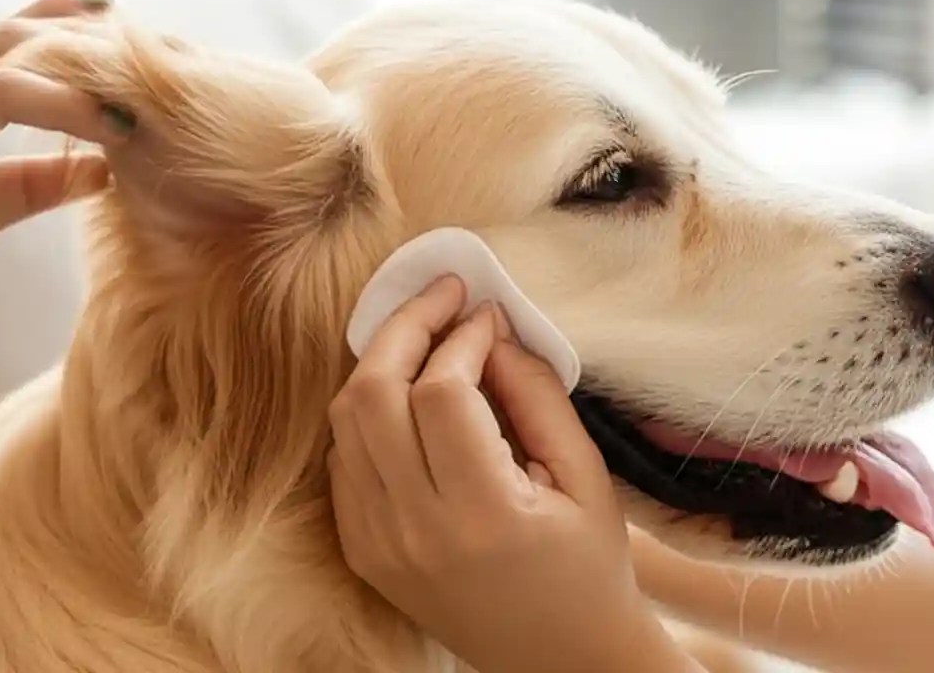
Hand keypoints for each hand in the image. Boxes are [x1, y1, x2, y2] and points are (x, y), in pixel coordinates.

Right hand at [0, 0, 133, 253]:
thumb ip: (36, 182)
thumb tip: (103, 169)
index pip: (10, 41)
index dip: (70, 32)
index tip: (133, 47)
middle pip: (16, 32)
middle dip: (89, 40)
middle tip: (155, 60)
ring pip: (12, 48)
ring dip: (87, 68)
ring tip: (145, 100)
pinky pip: (2, 94)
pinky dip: (65, 104)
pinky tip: (117, 126)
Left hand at [327, 276, 702, 672]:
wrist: (559, 659)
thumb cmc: (588, 566)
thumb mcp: (585, 476)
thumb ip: (538, 397)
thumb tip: (491, 333)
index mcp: (483, 513)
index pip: (442, 392)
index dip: (462, 335)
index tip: (488, 313)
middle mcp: (416, 529)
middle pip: (372, 394)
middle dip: (404, 326)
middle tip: (441, 296)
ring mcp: (379, 544)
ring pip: (346, 421)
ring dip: (382, 365)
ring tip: (426, 338)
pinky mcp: (364, 552)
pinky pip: (345, 461)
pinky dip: (369, 415)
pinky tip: (409, 398)